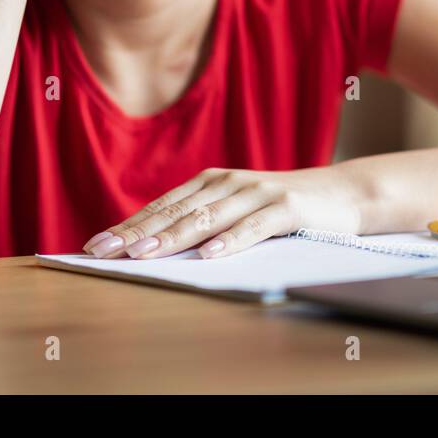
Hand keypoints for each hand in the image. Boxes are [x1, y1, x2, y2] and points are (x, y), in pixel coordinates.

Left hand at [82, 167, 366, 259]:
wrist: (342, 195)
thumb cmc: (281, 209)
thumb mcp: (236, 210)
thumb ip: (201, 221)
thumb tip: (152, 248)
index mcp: (210, 182)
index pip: (161, 206)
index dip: (127, 226)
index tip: (95, 246)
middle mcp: (228, 182)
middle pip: (175, 211)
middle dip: (136, 232)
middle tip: (104, 252)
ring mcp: (256, 192)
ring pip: (208, 217)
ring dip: (174, 237)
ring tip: (145, 254)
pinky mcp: (286, 207)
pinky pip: (253, 226)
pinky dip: (230, 240)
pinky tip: (209, 255)